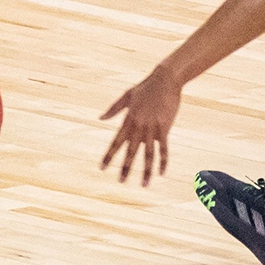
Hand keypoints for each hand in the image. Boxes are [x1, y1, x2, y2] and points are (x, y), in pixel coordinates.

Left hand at [100, 67, 180, 185]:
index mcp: (127, 120)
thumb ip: (114, 109)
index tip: (102, 168)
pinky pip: (163, 148)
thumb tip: (100, 118)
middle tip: (121, 182)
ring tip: (144, 185)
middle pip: (130, 151)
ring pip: (148, 154)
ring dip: (145, 170)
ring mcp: (152, 128)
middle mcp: (138, 126)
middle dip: (125, 168)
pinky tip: (161, 173)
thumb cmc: (146, 87)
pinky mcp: (165, 127)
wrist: (165, 79)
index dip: (109, 156)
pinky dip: (163, 161)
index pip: (116, 142)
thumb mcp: (126, 96)